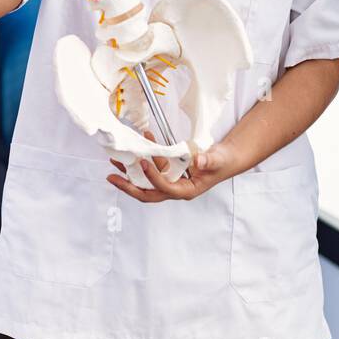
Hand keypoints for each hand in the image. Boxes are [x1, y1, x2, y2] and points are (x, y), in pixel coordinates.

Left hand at [107, 130, 236, 201]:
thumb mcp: (218, 160)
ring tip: (115, 162)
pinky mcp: (169, 172)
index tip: (143, 163)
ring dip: (130, 173)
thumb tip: (197, 162)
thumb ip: (207, 161)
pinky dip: (143, 158)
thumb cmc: (223, 162)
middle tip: (112, 178)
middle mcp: (176, 189)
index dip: (153, 177)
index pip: (166, 188)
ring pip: (146, 181)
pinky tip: (139, 145)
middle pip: (148, 193)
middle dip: (129, 186)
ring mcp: (171, 181)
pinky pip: (152, 168)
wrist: (225, 159)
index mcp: (187, 190)